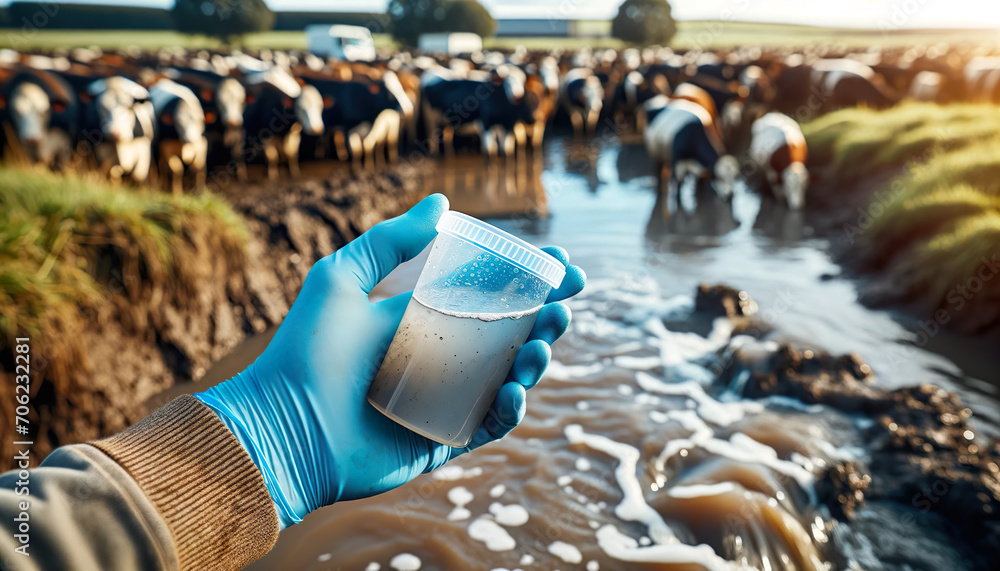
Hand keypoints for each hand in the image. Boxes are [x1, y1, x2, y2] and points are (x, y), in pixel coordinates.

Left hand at [196, 194, 585, 527]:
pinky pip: (489, 424)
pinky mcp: (444, 439)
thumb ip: (390, 241)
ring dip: (535, 362)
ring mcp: (445, 400)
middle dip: (544, 322)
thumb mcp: (341, 278)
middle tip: (562, 310)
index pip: (488, 295)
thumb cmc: (304, 350)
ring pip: (508, 379)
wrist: (282, 428)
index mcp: (423, 319)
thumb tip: (441, 203)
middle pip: (509, 336)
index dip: (530, 281)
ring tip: (541, 347)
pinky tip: (514, 392)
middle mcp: (440, 357)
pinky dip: (510, 409)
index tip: (563, 267)